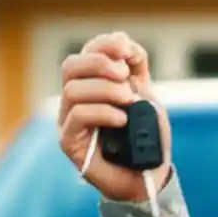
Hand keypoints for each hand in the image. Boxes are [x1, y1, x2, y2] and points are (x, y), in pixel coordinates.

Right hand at [57, 32, 172, 201]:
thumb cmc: (144, 136)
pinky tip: (122, 119)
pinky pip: (78, 116)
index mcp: (92, 84)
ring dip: (105, 90)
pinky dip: (103, 112)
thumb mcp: (146, 95)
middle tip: (124, 76)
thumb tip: (125, 42)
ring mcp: (69, 121)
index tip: (126, 49)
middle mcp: (75, 100)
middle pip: (70, 66)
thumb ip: (136, 68)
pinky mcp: (69, 142)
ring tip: (129, 102)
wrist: (148, 174)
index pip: (86, 53)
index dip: (104, 45)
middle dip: (100, 63)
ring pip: (72, 90)